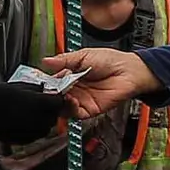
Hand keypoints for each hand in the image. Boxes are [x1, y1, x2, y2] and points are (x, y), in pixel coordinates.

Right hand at [0, 80, 67, 144]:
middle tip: (39, 102)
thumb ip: (36, 89)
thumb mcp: (18, 86)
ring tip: (28, 110)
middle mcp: (38, 120)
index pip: (59, 101)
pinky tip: (21, 120)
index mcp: (38, 104)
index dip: (56, 98)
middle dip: (50, 109)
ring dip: (43, 119)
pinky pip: (36, 133)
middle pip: (54, 115)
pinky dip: (33, 127)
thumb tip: (46, 89)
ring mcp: (32, 132)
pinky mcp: (25, 140)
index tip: (50, 95)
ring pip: (47, 126)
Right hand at [42, 49, 160, 119]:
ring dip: (59, 102)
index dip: (46, 82)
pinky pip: (76, 114)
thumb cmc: (111, 60)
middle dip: (50, 93)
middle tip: (47, 89)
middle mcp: (75, 89)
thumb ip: (64, 60)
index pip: (53, 81)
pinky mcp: (90, 109)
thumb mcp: (83, 55)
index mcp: (71, 75)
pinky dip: (71, 109)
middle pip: (56, 96)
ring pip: (63, 107)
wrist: (129, 70)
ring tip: (59, 94)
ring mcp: (82, 100)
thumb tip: (46, 61)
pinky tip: (71, 100)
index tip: (40, 80)